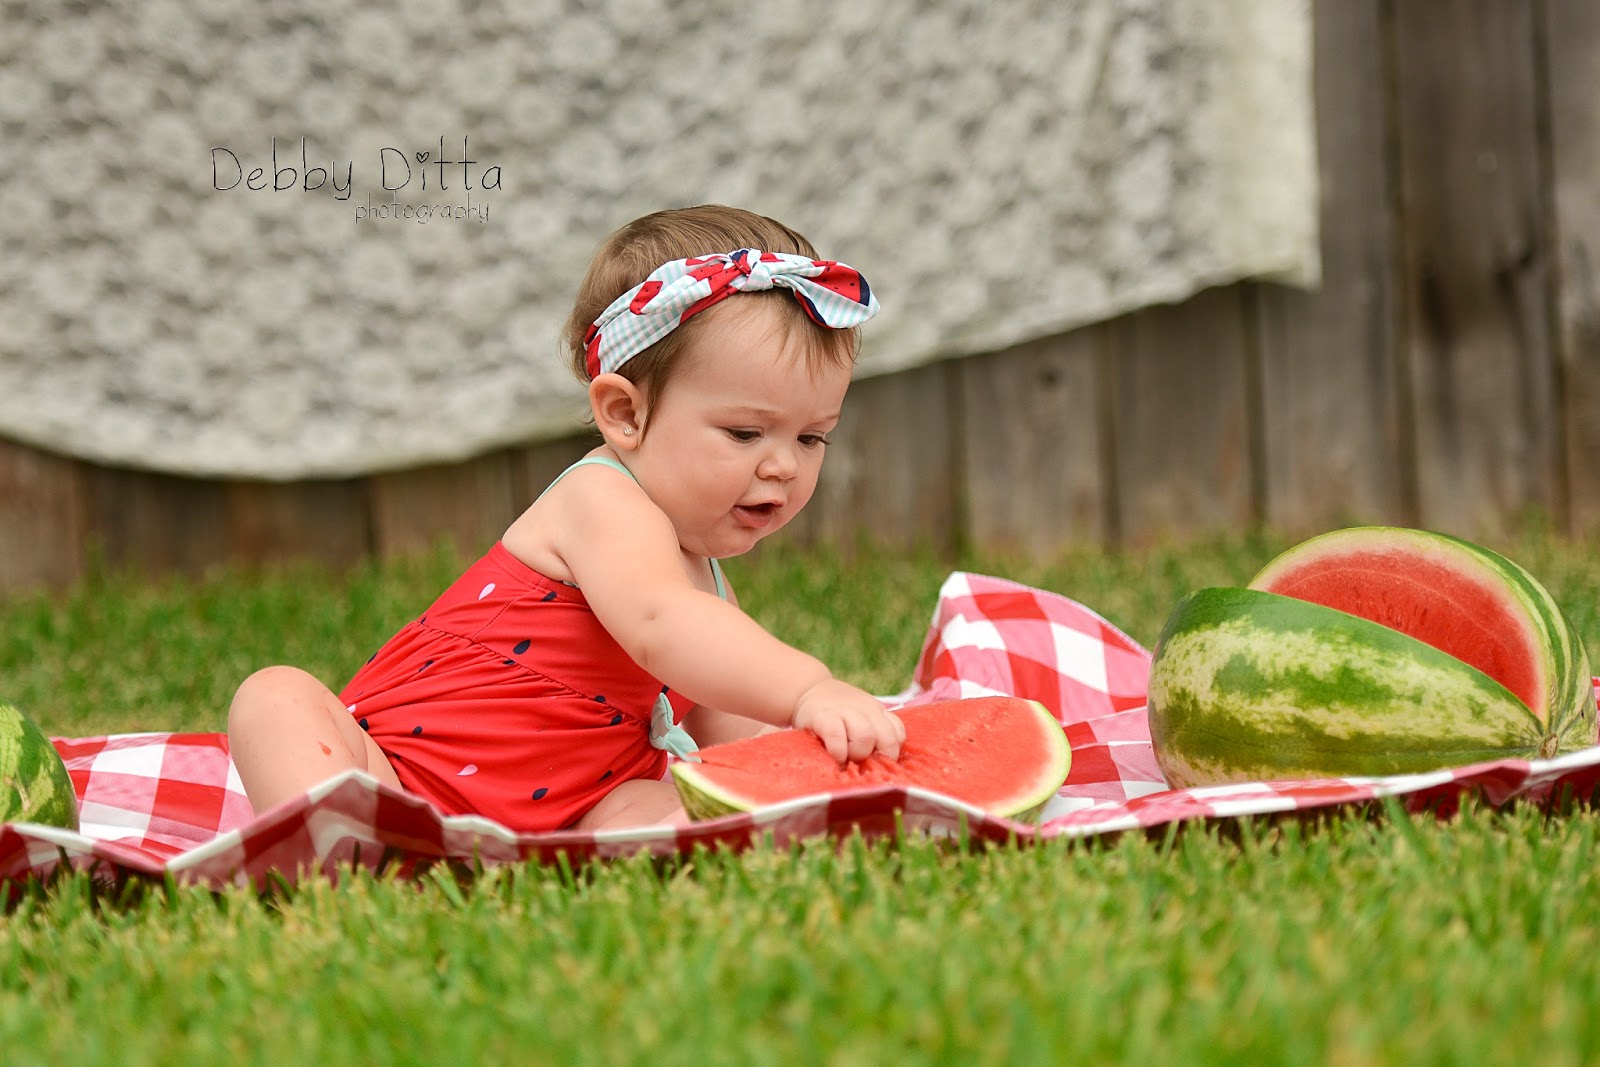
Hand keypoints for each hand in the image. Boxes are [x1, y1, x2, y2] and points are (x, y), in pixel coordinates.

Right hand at [792, 678, 906, 762]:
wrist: (808, 689)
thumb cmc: (837, 713)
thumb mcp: (860, 717)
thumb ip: (874, 734)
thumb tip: (882, 767)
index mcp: (878, 713)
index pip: (899, 735)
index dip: (891, 753)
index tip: (878, 762)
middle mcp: (867, 711)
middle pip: (888, 739)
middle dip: (879, 759)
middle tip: (863, 763)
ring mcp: (845, 711)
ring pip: (866, 737)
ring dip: (858, 754)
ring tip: (847, 758)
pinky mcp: (824, 717)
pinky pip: (837, 737)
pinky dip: (838, 752)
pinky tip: (834, 756)